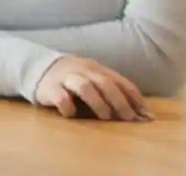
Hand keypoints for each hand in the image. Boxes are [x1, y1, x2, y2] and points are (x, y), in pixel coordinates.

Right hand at [34, 56, 151, 121]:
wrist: (39, 68)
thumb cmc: (74, 79)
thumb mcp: (94, 79)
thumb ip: (113, 91)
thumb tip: (142, 113)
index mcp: (97, 69)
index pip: (119, 80)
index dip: (133, 97)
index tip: (145, 114)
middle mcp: (83, 71)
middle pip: (105, 83)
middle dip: (119, 101)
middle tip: (128, 118)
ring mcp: (66, 79)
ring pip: (85, 87)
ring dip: (98, 102)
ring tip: (105, 117)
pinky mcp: (50, 88)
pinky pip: (61, 97)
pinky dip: (68, 106)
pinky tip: (71, 114)